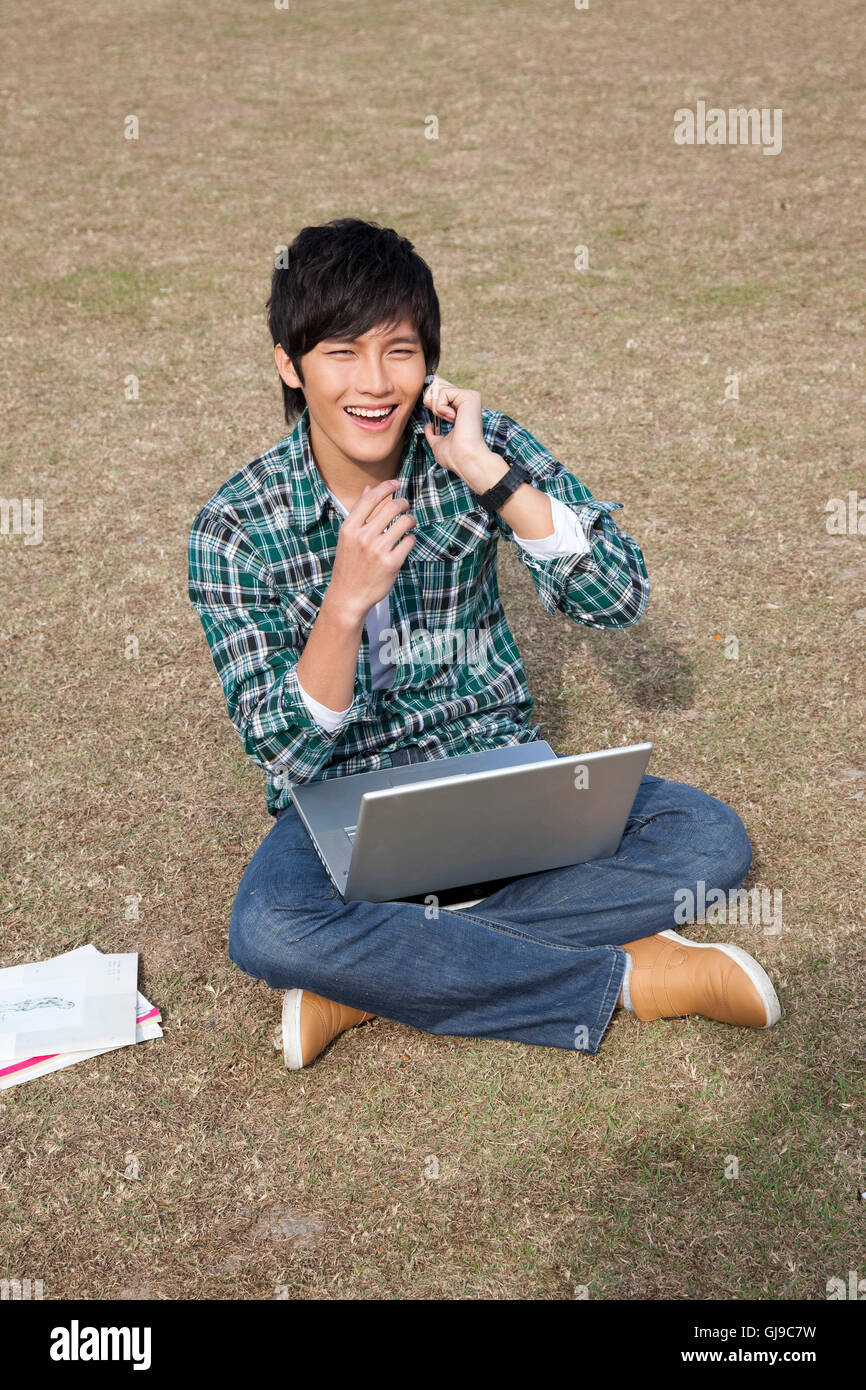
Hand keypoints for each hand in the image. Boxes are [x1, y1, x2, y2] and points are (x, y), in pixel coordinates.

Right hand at [325, 478, 416, 622]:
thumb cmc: (349, 564)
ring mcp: (378, 550)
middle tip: (405, 506)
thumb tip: (367, 489)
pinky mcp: (392, 563)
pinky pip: (409, 541)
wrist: (348, 596)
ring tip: (409, 523)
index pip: (371, 498)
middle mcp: (363, 536)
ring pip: (405, 522)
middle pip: (392, 507)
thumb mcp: (347, 537)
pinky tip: (406, 542)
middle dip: (403, 503)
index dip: (386, 487)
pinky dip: (411, 539)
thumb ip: (358, 513)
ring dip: (411, 520)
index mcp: (350, 528)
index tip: (396, 483)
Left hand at [422, 374, 497, 487]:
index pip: (442, 390)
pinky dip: (440, 407)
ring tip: (446, 419)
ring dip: (434, 406)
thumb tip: (428, 427)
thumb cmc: (455, 456)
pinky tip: (451, 418)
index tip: (429, 406)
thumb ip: (433, 434)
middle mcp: (467, 400)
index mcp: (461, 409)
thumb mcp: (439, 444)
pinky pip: (443, 392)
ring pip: (438, 387)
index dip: (431, 394)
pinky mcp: (469, 396)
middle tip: (438, 416)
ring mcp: (469, 397)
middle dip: (429, 400)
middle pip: (438, 383)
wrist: (465, 460)